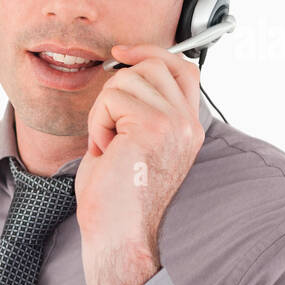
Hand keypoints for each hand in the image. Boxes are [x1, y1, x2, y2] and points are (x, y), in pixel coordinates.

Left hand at [73, 43, 204, 284]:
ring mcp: (174, 123)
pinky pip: (112, 98)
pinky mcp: (154, 126)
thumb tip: (124, 70)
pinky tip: (106, 150)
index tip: (121, 52)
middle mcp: (187, 123)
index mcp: (187, 127)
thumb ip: (137, 108)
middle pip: (151, 65)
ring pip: (127, 79)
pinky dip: (97, 122)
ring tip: (109, 145)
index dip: (150, 51)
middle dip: (117, 89)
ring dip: (104, 110)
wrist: (116, 233)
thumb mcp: (130, 142)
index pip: (182, 67)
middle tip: (109, 130)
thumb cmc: (114, 198)